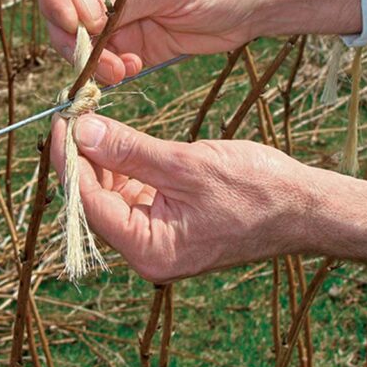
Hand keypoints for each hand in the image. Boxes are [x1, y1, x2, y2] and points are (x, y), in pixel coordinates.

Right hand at [37, 0, 261, 83]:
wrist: (253, 3)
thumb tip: (77, 13)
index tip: (75, 23)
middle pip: (59, 11)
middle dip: (72, 39)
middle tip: (93, 57)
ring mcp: (113, 13)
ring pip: (77, 42)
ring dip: (91, 60)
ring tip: (120, 69)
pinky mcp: (127, 41)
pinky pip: (102, 60)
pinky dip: (110, 70)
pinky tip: (133, 68)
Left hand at [50, 114, 366, 282]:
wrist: (305, 207)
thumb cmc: (256, 190)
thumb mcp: (186, 165)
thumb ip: (130, 150)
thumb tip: (83, 132)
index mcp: (148, 249)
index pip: (89, 203)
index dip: (70, 161)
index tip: (61, 122)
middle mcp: (147, 250)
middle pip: (96, 201)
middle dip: (83, 158)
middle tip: (75, 116)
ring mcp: (158, 238)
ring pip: (113, 196)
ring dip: (103, 160)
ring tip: (93, 121)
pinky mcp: (169, 222)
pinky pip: (134, 195)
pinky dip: (125, 167)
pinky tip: (118, 140)